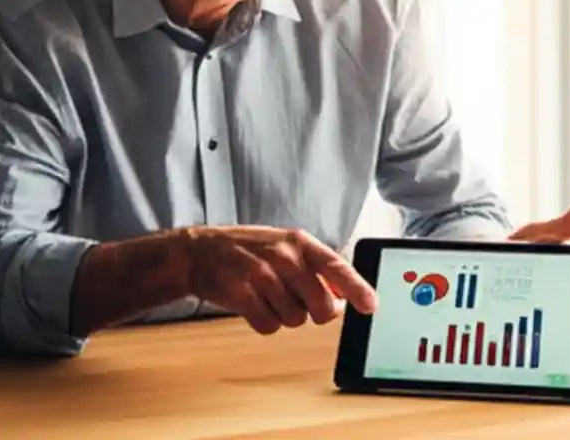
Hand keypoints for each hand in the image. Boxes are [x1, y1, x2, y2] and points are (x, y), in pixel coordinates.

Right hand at [180, 225, 377, 334]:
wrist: (198, 251)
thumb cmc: (247, 249)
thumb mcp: (283, 245)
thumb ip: (313, 267)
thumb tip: (343, 297)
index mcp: (298, 241)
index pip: (336, 265)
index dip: (357, 287)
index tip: (371, 306)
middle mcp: (283, 256)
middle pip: (321, 306)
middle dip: (316, 314)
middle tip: (302, 305)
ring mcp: (261, 275)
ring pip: (295, 320)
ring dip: (285, 315)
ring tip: (267, 296)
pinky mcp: (241, 295)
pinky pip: (269, 327)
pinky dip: (264, 322)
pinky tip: (254, 304)